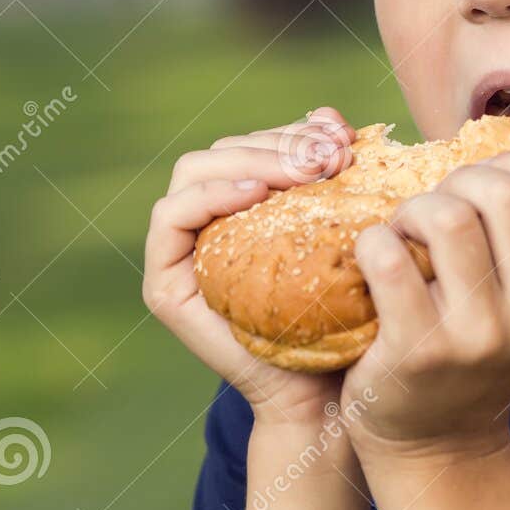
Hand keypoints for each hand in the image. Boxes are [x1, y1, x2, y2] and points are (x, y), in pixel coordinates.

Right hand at [142, 105, 356, 427]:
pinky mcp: (165, 283)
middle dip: (281, 143)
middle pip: (226, 149)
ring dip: (253, 159)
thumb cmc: (343, 311)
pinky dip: (210, 195)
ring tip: (307, 172)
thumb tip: (333, 118)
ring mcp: (180, 250)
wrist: (327, 391)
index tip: (341, 137)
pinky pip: (169, 216)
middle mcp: (207, 220)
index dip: (294, 129)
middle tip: (332, 157)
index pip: (254, 142)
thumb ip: (333, 174)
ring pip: (198, 169)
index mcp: (245, 203)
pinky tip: (256, 195)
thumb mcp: (344, 228)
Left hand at [342, 148, 509, 462]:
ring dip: (414, 208)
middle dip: (459, 182)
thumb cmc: (478, 349)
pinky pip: (388, 255)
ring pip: (449, 216)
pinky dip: (372, 240)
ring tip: (404, 230)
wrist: (435, 441)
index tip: (483, 186)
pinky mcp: (418, 349)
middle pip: (505, 192)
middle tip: (435, 208)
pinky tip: (375, 257)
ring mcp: (480, 336)